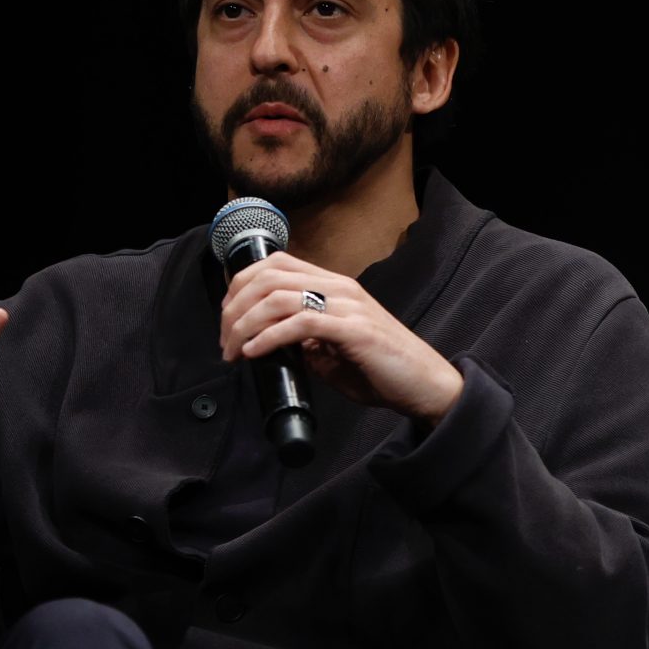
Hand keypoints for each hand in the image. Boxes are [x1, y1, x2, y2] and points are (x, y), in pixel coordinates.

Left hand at [220, 251, 463, 424]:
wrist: (424, 385)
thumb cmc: (382, 369)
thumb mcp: (333, 348)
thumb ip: (304, 338)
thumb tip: (268, 341)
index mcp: (334, 285)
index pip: (274, 264)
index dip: (239, 286)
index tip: (227, 318)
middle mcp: (339, 287)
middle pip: (267, 277)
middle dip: (233, 309)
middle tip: (224, 341)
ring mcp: (348, 306)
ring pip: (277, 298)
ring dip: (244, 325)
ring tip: (234, 351)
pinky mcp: (354, 329)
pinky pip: (300, 323)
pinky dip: (269, 337)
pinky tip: (255, 352)